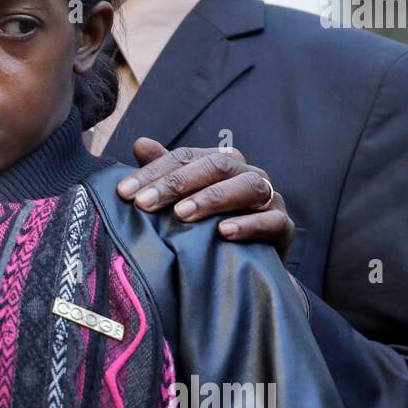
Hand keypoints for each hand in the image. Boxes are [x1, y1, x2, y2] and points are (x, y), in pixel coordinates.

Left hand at [116, 137, 294, 257]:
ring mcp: (269, 198)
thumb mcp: (184, 200)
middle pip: (215, 166)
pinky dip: (249, 224)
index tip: (124, 193)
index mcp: (221, 163)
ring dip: (213, 198)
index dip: (154, 172)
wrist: (250, 263)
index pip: (185, 157)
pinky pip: (271, 221)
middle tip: (144, 204)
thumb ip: (166, 173)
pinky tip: (224, 233)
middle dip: (177, 183)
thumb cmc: (211, 225)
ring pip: (247, 187)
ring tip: (182, 214)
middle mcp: (247, 173)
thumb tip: (140, 143)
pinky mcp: (283, 226)